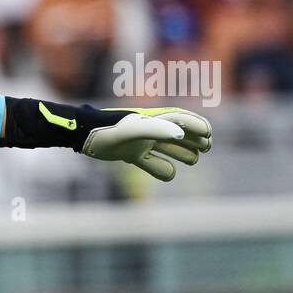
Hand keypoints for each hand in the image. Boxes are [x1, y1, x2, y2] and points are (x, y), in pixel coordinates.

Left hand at [80, 107, 212, 181]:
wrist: (84, 136)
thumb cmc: (109, 128)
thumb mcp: (133, 128)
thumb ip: (157, 129)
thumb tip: (180, 134)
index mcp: (154, 118)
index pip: (182, 119)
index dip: (197, 126)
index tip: (208, 136)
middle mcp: (149, 129)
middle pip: (179, 133)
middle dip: (195, 140)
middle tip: (207, 147)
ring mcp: (140, 142)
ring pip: (167, 148)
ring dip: (182, 153)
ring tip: (194, 160)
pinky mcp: (130, 154)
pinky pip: (150, 162)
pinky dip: (160, 169)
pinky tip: (169, 174)